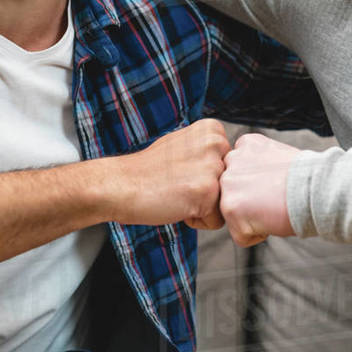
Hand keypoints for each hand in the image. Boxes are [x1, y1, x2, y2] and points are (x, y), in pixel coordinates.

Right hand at [111, 119, 230, 229]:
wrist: (119, 184)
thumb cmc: (149, 171)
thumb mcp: (183, 145)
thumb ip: (209, 152)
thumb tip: (232, 166)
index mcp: (213, 130)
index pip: (230, 169)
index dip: (206, 177)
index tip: (182, 171)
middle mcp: (217, 144)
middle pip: (231, 186)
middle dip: (207, 192)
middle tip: (178, 183)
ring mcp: (213, 167)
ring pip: (224, 204)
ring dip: (202, 207)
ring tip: (177, 193)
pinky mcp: (207, 191)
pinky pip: (216, 221)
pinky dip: (196, 221)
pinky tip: (175, 204)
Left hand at [220, 133, 298, 246]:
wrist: (317, 188)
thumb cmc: (309, 177)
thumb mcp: (280, 156)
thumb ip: (259, 165)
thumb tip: (255, 184)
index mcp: (246, 144)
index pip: (240, 170)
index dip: (258, 184)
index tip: (275, 186)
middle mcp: (232, 160)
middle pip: (234, 191)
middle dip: (251, 201)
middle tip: (275, 199)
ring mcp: (228, 184)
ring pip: (234, 213)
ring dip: (253, 218)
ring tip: (274, 208)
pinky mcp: (230, 208)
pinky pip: (240, 235)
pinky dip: (258, 235)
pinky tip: (272, 220)